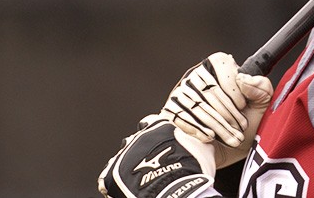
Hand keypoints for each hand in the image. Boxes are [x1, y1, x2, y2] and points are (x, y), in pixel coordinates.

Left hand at [97, 115, 215, 197]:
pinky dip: (117, 184)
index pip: (150, 122)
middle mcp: (137, 137)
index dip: (155, 133)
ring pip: (121, 158)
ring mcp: (123, 156)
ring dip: (129, 166)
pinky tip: (127, 189)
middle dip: (141, 151)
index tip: (159, 140)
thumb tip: (203, 140)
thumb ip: (197, 140)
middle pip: (134, 141)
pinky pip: (108, 178)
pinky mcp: (111, 176)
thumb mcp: (204, 148)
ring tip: (140, 180)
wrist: (176, 192)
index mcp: (158, 126)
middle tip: (152, 164)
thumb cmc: (192, 170)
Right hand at [160, 52, 272, 167]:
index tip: (242, 106)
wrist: (220, 155)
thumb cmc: (240, 129)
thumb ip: (262, 88)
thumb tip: (243, 78)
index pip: (221, 64)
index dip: (234, 88)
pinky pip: (184, 117)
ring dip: (218, 125)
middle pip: (210, 88)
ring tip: (231, 137)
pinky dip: (200, 130)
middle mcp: (195, 76)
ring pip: (198, 104)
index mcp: (217, 68)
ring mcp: (180, 92)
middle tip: (240, 128)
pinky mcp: (170, 110)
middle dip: (229, 113)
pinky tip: (211, 137)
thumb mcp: (260, 108)